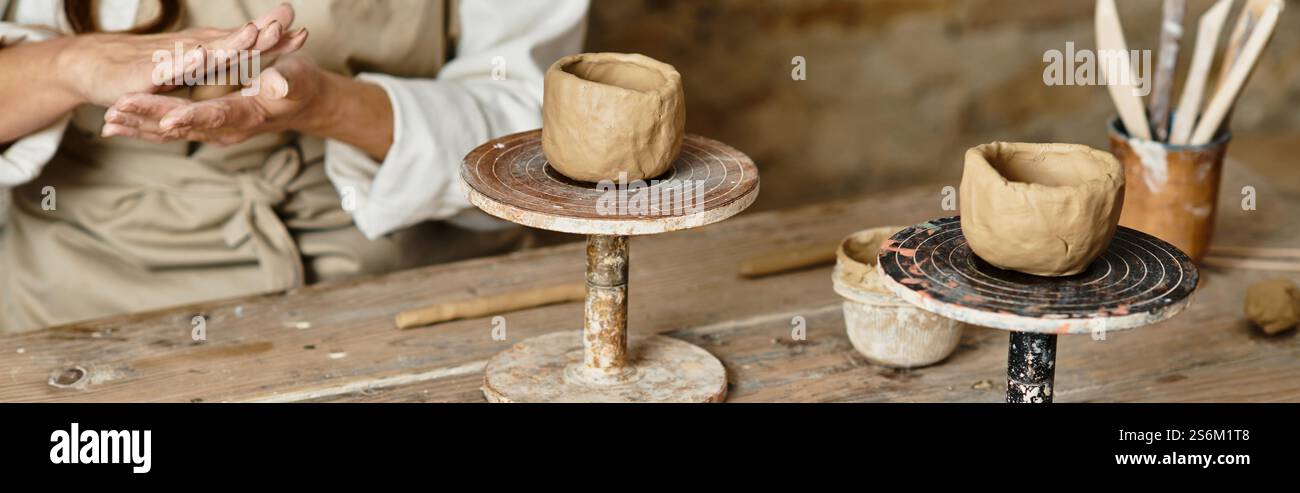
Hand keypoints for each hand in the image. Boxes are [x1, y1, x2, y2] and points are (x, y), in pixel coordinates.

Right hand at [55, 3, 305, 106]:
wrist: (94, 67)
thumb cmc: (151, 66)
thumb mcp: (197, 66)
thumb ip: (228, 61)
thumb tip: (263, 55)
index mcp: (209, 51)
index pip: (248, 44)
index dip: (275, 39)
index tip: (304, 31)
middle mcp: (193, 50)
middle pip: (233, 41)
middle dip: (261, 32)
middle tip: (286, 22)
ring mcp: (171, 59)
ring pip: (206, 51)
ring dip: (230, 43)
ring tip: (256, 34)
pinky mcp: (147, 74)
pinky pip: (168, 69)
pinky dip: (183, 63)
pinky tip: (199, 57)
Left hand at [103, 54, 322, 145]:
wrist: (303, 103)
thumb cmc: (301, 85)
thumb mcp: (300, 79)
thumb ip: (288, 81)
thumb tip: (277, 83)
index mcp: (249, 115)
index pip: (216, 116)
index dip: (191, 116)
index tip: (166, 117)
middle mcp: (229, 128)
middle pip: (185, 126)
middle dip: (150, 118)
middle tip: (119, 110)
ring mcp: (216, 130)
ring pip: (172, 131)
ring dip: (140, 127)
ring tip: (108, 121)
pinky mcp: (206, 126)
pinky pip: (171, 131)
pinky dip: (144, 129)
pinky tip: (117, 126)